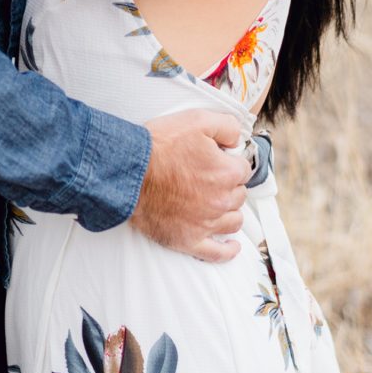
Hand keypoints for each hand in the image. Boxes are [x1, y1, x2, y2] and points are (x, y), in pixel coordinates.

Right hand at [127, 110, 251, 261]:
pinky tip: (232, 245)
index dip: (229, 161)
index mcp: (227, 172)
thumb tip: (238, 138)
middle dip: (228, 185)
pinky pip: (217, 253)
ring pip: (233, 221)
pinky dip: (227, 250)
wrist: (127, 172)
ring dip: (229, 211)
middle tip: (209, 177)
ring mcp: (206, 223)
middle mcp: (222, 201)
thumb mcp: (196, 119)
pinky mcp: (189, 240)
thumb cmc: (158, 146)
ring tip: (216, 204)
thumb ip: (227, 126)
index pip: (243, 168)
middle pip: (239, 195)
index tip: (217, 159)